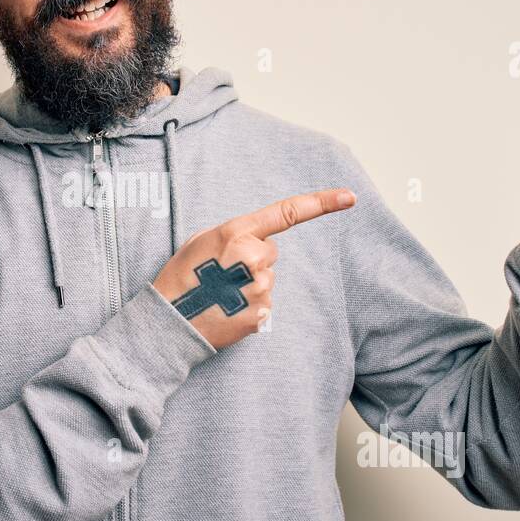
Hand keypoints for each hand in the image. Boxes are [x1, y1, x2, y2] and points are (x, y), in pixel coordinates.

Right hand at [152, 187, 355, 349]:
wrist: (169, 323)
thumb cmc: (180, 278)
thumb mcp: (201, 241)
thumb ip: (235, 235)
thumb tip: (260, 242)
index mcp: (236, 233)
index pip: (287, 213)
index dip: (321, 203)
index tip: (349, 197)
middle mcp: (253, 257)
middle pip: (270, 251)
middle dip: (252, 258)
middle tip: (222, 272)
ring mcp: (260, 288)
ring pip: (267, 278)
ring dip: (249, 283)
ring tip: (219, 293)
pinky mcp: (261, 314)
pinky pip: (264, 302)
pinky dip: (248, 305)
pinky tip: (226, 308)